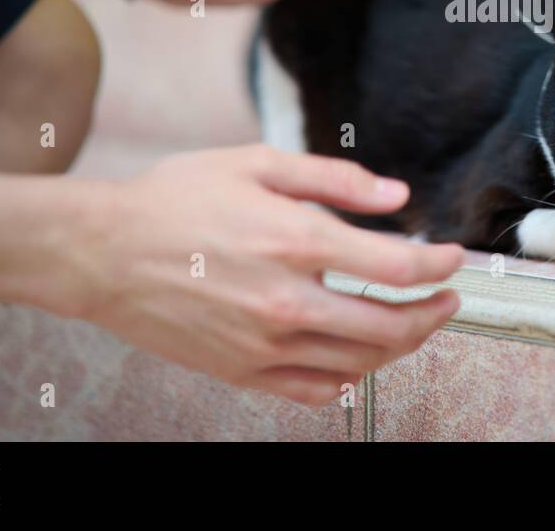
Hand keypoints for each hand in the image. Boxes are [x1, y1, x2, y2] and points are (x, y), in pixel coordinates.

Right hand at [69, 146, 463, 404]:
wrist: (102, 252)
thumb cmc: (175, 200)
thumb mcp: (257, 163)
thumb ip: (335, 180)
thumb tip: (397, 197)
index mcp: (295, 242)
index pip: (397, 267)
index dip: (439, 264)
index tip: (453, 257)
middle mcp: (286, 301)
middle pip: (389, 326)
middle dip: (434, 314)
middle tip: (449, 300)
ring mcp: (264, 344)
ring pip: (359, 363)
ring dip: (401, 347)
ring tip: (415, 326)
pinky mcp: (241, 370)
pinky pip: (313, 391)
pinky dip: (349, 381)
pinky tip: (359, 362)